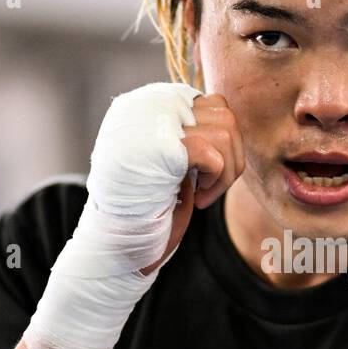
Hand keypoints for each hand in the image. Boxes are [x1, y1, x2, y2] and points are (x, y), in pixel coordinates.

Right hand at [23, 82, 241, 348]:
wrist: (115, 244)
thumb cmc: (145, 208)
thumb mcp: (169, 159)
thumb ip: (192, 132)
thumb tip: (229, 119)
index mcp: (146, 104)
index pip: (213, 104)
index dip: (223, 144)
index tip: (207, 174)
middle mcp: (146, 105)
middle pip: (225, 115)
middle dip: (232, 158)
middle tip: (208, 189)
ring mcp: (151, 123)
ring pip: (226, 133)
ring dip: (225, 173)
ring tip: (202, 194)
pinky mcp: (161, 147)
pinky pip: (215, 155)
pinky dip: (216, 182)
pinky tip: (197, 199)